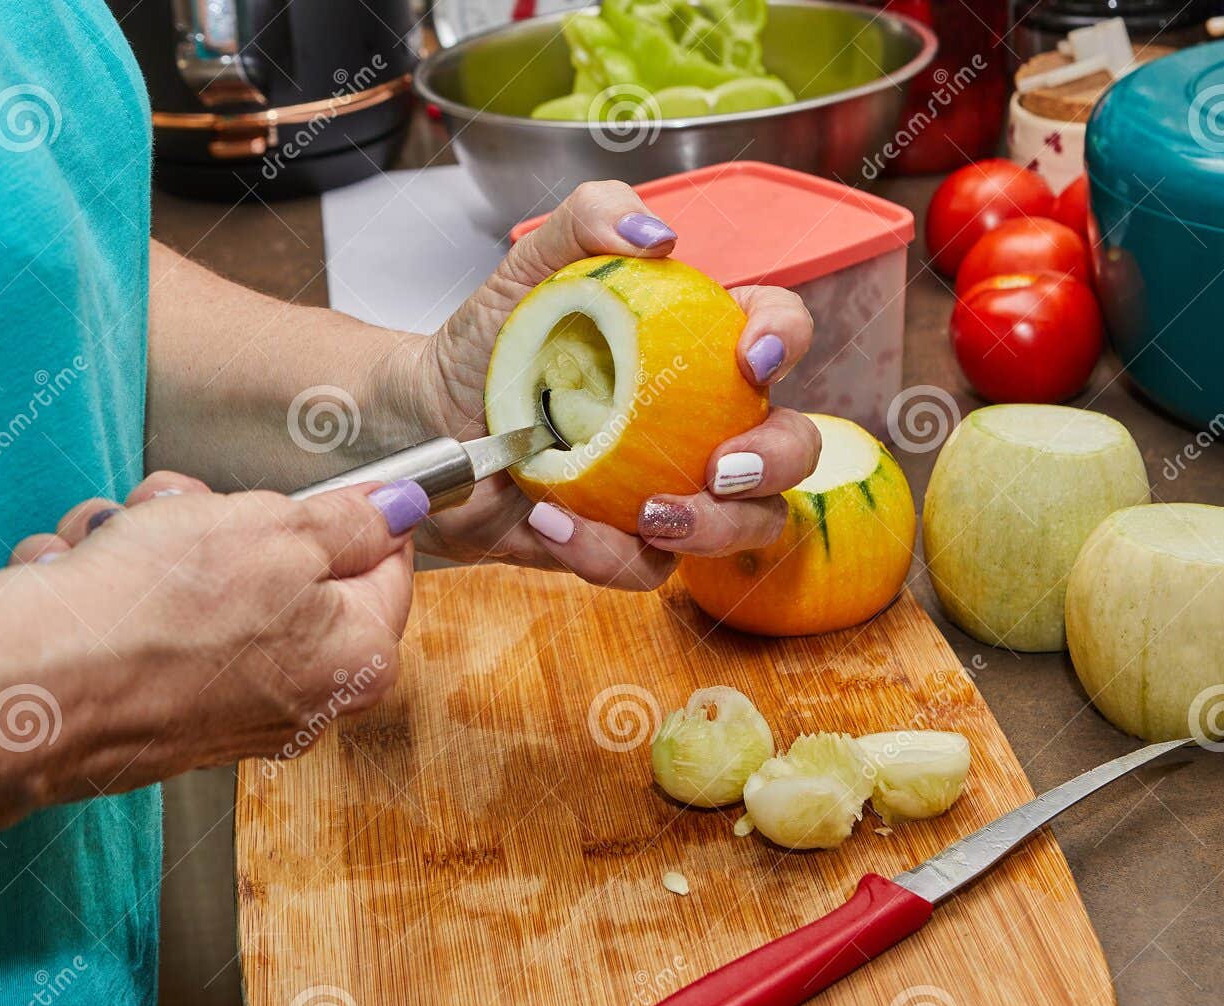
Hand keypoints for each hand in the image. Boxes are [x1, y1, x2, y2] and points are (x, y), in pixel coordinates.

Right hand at [0, 471, 424, 819]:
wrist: (40, 687)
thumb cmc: (160, 614)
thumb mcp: (278, 531)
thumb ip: (351, 520)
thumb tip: (401, 508)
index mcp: (360, 658)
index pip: (387, 563)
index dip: (347, 514)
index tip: (306, 495)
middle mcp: (307, 695)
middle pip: (289, 568)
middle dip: (229, 526)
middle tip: (193, 515)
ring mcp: (234, 706)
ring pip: (210, 584)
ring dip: (160, 544)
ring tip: (125, 546)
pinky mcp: (165, 706)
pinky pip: (156, 620)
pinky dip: (119, 588)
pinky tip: (90, 582)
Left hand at [381, 180, 821, 589]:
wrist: (430, 423)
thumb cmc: (491, 345)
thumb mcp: (527, 268)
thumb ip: (586, 220)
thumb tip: (654, 234)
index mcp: (698, 348)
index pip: (776, 331)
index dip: (785, 339)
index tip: (750, 358)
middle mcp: (704, 422)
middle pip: (793, 447)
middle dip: (775, 462)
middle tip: (717, 468)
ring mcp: (676, 488)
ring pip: (750, 525)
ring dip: (715, 529)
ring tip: (649, 516)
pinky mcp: (631, 545)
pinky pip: (648, 568)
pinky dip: (606, 553)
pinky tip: (551, 522)